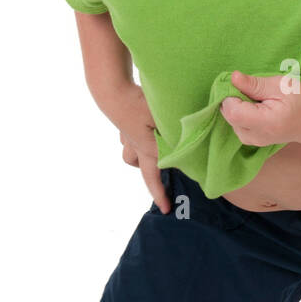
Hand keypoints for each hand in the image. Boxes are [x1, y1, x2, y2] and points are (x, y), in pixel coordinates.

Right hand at [106, 83, 170, 213]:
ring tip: (156, 153)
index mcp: (146, 150)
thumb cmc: (140, 106)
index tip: (166, 209)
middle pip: (142, 168)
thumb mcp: (164, 121)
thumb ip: (175, 135)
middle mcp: (134, 146)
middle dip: (153, 180)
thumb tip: (187, 147)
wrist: (113, 92)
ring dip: (142, 157)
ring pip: (132, 154)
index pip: (154, 178)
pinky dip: (137, 138)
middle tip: (162, 190)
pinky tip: (145, 129)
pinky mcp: (123, 124)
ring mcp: (126, 135)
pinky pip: (129, 138)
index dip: (160, 194)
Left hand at [219, 69, 300, 147]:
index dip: (232, 94)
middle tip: (254, 90)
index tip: (245, 84)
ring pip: (229, 118)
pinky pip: (235, 123)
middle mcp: (256, 136)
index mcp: (266, 122)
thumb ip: (255, 84)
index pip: (232, 111)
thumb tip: (232, 78)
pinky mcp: (249, 140)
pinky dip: (241, 112)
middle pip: (228, 115)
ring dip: (238, 105)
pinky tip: (256, 108)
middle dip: (234, 98)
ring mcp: (252, 141)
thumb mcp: (281, 86)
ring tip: (259, 100)